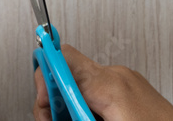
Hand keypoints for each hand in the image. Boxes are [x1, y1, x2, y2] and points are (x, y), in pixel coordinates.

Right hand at [33, 45, 172, 120]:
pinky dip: (88, 103)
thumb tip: (51, 111)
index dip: (44, 77)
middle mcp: (118, 76)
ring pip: (82, 80)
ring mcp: (127, 80)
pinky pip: (99, 88)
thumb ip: (75, 116)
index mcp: (110, 85)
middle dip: (55, 98)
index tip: (39, 97)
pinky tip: (93, 119)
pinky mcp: (133, 89)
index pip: (63, 59)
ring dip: (72, 103)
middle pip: (68, 70)